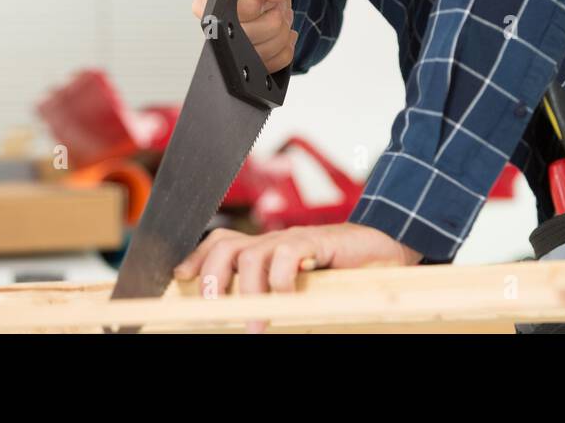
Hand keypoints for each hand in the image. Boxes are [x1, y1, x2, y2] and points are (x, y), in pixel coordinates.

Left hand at [173, 223, 423, 332]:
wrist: (383, 246)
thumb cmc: (342, 271)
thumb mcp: (301, 283)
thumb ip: (275, 292)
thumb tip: (250, 317)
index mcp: (266, 249)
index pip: (221, 243)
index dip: (198, 257)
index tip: (181, 277)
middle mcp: (273, 241)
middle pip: (225, 246)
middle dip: (213, 278)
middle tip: (215, 310)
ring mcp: (293, 239)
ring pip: (251, 254)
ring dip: (248, 292)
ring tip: (255, 325)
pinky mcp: (315, 240)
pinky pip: (287, 253)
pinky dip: (280, 279)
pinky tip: (286, 298)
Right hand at [192, 0, 298, 71]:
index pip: (226, 9)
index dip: (255, 6)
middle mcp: (208, 9)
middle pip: (244, 36)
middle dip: (273, 19)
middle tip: (274, 2)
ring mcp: (219, 34)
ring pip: (256, 54)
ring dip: (279, 33)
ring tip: (276, 13)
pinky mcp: (234, 52)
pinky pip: (265, 65)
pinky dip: (282, 50)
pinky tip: (279, 31)